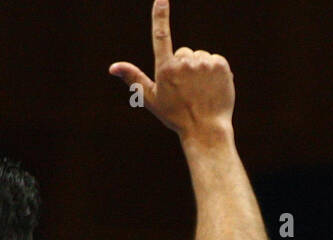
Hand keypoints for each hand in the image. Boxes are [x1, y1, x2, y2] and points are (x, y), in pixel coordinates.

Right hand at [110, 0, 234, 139]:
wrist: (206, 130)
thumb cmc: (176, 117)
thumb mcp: (151, 99)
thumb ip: (133, 78)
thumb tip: (113, 67)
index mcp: (165, 69)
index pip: (161, 35)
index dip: (160, 15)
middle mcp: (184, 62)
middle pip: (183, 53)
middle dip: (184, 67)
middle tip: (187, 91)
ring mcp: (203, 63)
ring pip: (199, 57)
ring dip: (200, 70)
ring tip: (200, 92)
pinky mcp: (220, 64)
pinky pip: (214, 60)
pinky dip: (214, 72)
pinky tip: (211, 88)